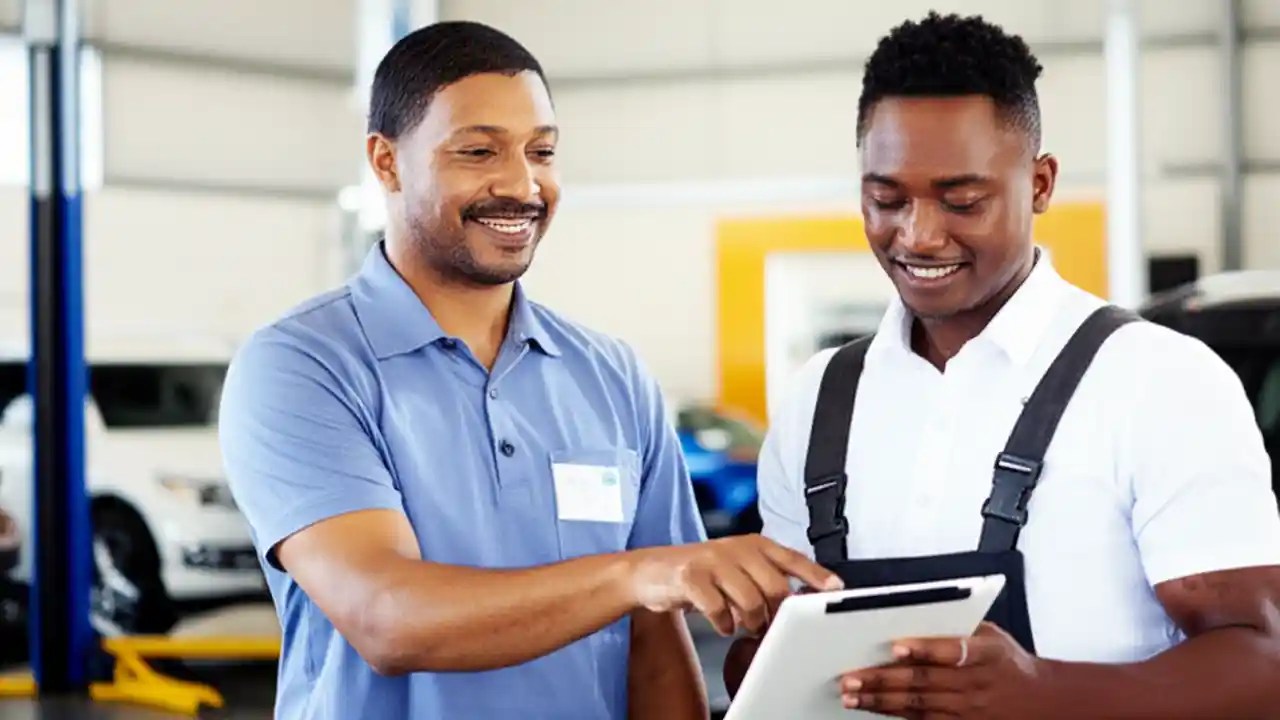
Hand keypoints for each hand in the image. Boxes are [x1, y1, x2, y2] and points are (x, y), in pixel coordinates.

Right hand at [628, 534, 842, 636]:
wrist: (652, 570)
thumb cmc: (703, 573)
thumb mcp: (738, 567)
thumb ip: (767, 578)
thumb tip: (800, 602)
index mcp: (753, 544)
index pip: (793, 558)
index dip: (816, 575)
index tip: (835, 590)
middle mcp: (736, 548)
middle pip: (775, 587)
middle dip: (777, 614)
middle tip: (769, 626)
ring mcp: (713, 561)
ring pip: (750, 601)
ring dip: (751, 622)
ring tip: (744, 624)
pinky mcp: (691, 577)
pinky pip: (719, 610)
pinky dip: (723, 624)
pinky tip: (721, 624)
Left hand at [839, 622, 1054, 718]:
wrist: (1037, 701)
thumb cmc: (1006, 661)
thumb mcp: (993, 635)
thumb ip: (959, 627)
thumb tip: (914, 614)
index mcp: (986, 654)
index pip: (953, 651)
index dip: (924, 650)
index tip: (896, 646)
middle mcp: (975, 684)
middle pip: (924, 682)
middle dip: (884, 679)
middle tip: (851, 676)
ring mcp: (967, 710)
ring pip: (917, 705)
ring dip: (881, 700)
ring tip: (852, 694)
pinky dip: (894, 714)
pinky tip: (871, 708)